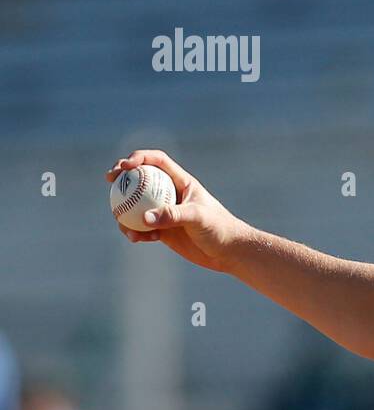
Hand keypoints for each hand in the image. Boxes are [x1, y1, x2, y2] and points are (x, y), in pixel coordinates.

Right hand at [105, 150, 249, 273]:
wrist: (228, 252)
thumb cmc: (219, 228)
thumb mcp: (197, 218)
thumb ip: (172, 215)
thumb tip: (144, 217)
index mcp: (182, 182)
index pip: (157, 161)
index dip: (139, 157)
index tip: (125, 165)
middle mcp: (171, 194)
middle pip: (140, 179)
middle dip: (122, 176)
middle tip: (110, 179)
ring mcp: (164, 212)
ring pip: (134, 206)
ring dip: (123, 211)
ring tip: (123, 223)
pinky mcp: (161, 230)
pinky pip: (139, 227)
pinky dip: (134, 231)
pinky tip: (137, 240)